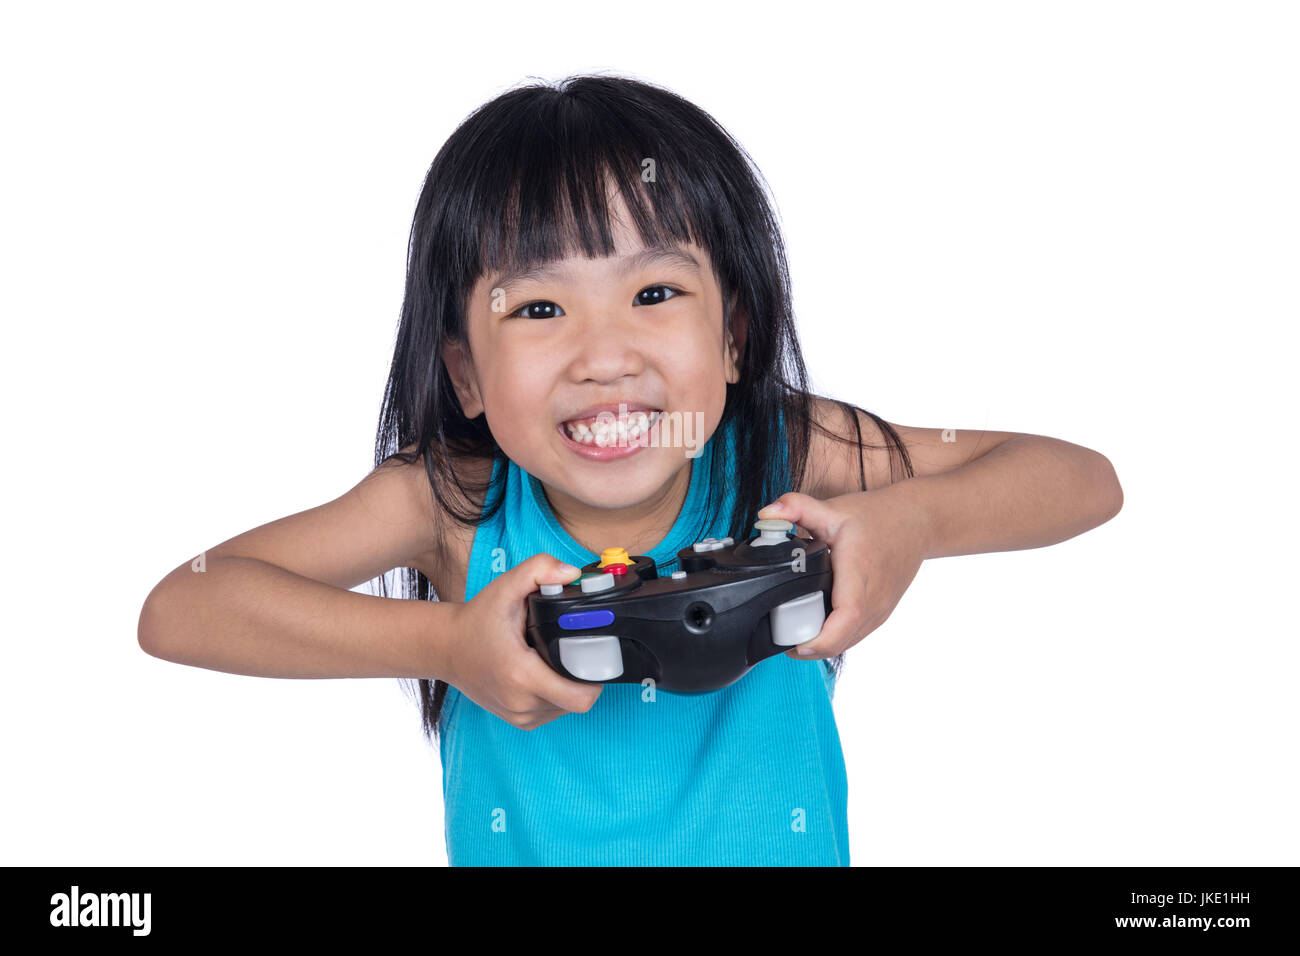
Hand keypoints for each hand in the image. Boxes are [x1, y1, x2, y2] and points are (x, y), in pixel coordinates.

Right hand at [444, 554, 602, 729]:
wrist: (446, 647)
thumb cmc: (477, 619)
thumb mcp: (506, 586)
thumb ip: (539, 570)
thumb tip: (571, 573)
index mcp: (522, 674)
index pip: (580, 696)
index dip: (596, 677)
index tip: (594, 654)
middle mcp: (522, 701)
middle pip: (578, 702)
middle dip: (586, 679)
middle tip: (581, 653)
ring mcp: (519, 715)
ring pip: (566, 709)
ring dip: (570, 687)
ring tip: (558, 660)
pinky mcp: (518, 720)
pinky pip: (552, 712)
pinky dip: (557, 696)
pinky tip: (547, 673)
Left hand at [756, 486, 930, 659]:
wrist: (918, 520)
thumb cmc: (879, 517)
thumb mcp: (833, 509)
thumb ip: (796, 507)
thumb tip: (765, 514)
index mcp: (859, 578)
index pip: (841, 624)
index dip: (815, 641)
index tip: (790, 642)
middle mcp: (874, 601)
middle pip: (840, 642)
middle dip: (809, 647)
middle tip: (781, 634)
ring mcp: (880, 609)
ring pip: (849, 642)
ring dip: (822, 644)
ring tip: (794, 631)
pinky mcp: (882, 611)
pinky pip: (857, 634)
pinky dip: (836, 636)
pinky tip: (817, 624)